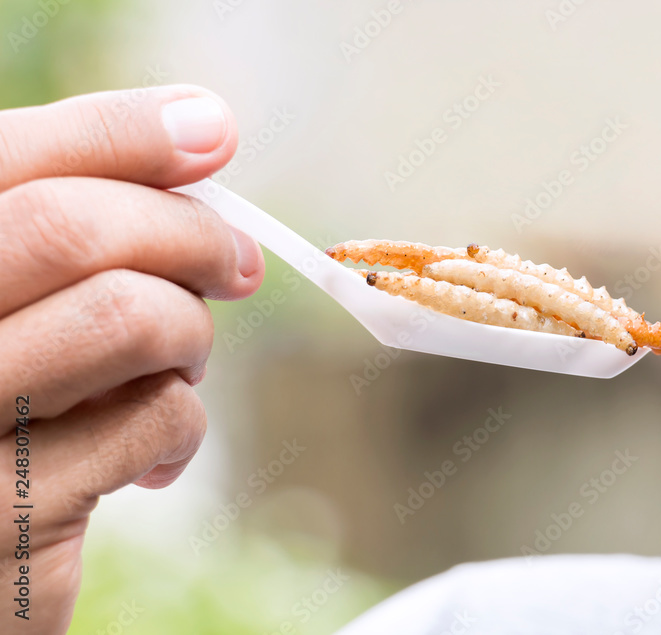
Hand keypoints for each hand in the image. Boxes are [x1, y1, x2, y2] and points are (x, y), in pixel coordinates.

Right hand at [0, 86, 264, 633]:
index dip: (121, 131)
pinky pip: (149, 420)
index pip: (7, 158)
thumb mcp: (6, 315)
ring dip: (188, 331)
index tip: (212, 130)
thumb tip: (200, 131)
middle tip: (238, 263)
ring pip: (123, 315)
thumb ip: (68, 231)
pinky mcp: (3, 518)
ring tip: (180, 362)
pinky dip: (183, 425)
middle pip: (72, 229)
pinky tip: (155, 452)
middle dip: (189, 233)